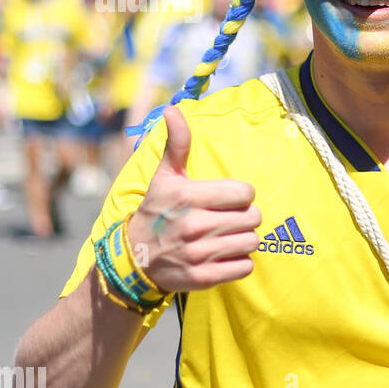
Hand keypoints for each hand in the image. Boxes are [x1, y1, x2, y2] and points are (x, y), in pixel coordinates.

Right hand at [126, 107, 260, 292]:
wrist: (134, 259)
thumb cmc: (156, 212)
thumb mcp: (165, 177)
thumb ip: (177, 144)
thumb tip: (173, 109)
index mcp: (188, 197)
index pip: (245, 192)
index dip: (241, 195)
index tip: (228, 199)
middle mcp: (193, 225)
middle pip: (253, 218)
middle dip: (245, 217)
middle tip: (229, 219)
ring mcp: (198, 254)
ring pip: (252, 242)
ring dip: (244, 240)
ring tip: (227, 237)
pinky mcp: (203, 277)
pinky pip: (245, 267)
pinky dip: (240, 262)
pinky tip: (223, 256)